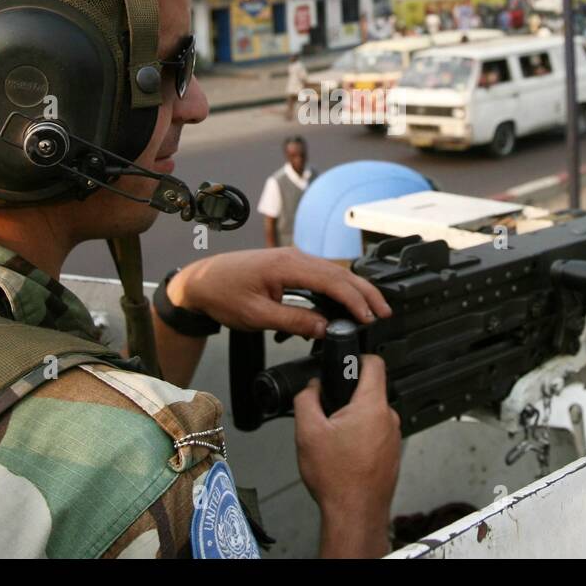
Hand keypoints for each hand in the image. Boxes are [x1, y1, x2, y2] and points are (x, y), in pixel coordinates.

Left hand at [167, 247, 390, 338]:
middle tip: (385, 313)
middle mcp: (295, 257)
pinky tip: (346, 305)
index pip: (333, 281)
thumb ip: (293, 320)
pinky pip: (321, 277)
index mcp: (288, 265)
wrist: (200, 281)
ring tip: (373, 310)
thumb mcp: (257, 315)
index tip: (370, 318)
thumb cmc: (222, 294)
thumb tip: (325, 328)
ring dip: (354, 291)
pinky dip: (338, 290)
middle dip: (365, 293)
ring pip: (334, 274)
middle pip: (340, 274)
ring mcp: (293, 259)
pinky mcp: (290, 267)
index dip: (355, 300)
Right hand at [294, 354, 400, 556]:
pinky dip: (361, 438)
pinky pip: (376, 434)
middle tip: (329, 411)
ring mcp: (393, 437)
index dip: (358, 356)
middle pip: (371, 390)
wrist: (354, 513)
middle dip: (348, 395)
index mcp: (371, 406)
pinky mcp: (392, 454)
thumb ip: (306, 399)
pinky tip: (345, 454)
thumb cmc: (337, 479)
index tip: (346, 361)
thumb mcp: (308, 432)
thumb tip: (310, 387)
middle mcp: (389, 418)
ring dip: (354, 419)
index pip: (375, 362)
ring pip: (372, 414)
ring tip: (334, 439)